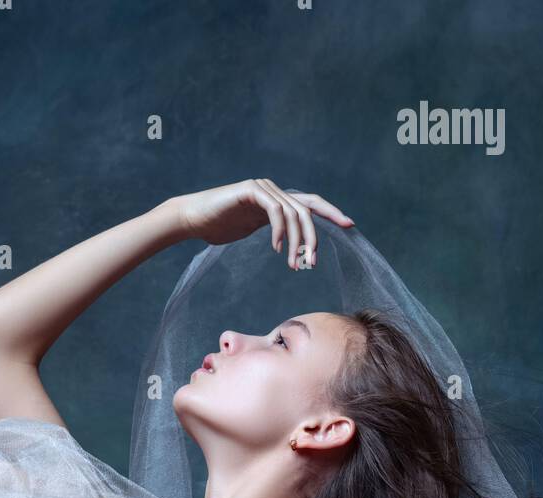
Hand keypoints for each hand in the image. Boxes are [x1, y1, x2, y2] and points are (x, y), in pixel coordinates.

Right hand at [174, 178, 353, 267]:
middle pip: (306, 210)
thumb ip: (271, 231)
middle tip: (314, 261)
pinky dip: (279, 231)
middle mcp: (274, 191)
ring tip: (296, 264)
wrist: (192, 218)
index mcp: (277, 201)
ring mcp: (263, 189)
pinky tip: (277, 249)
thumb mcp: (249, 230)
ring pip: (293, 213)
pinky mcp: (251, 191)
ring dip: (297, 241)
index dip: (331, 213)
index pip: (310, 205)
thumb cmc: (218, 227)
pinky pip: (275, 211)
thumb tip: (289, 246)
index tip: (350, 225)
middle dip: (314, 237)